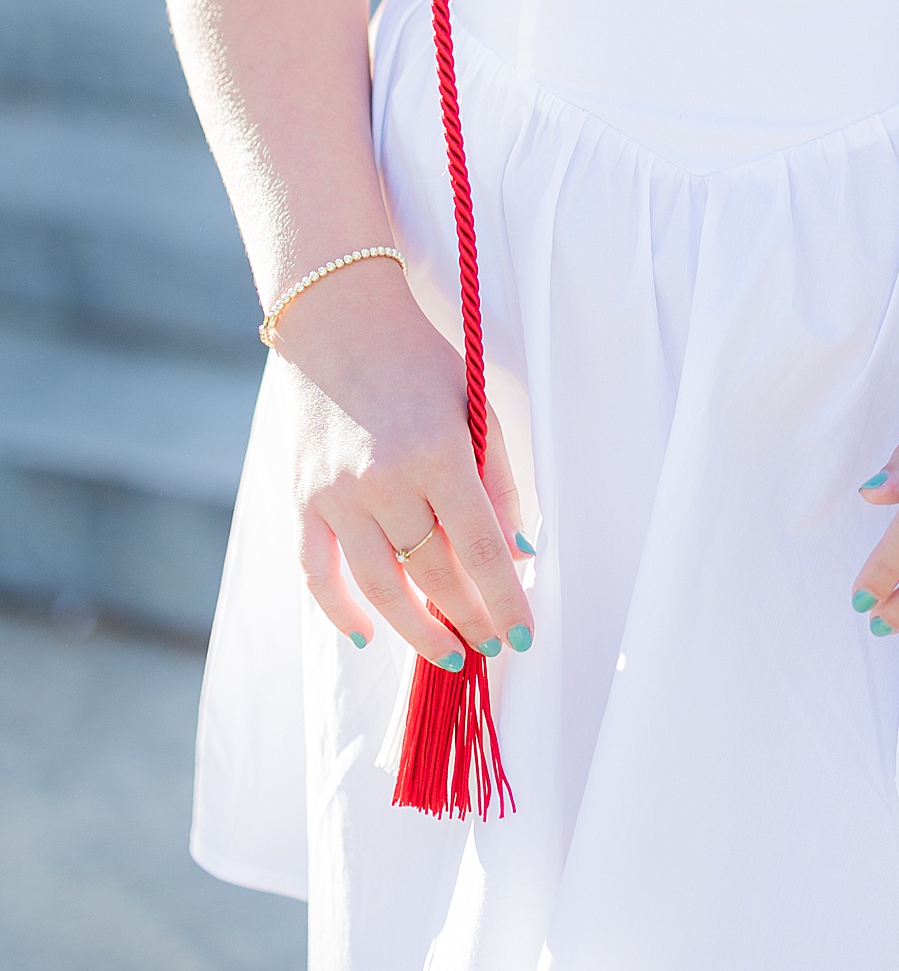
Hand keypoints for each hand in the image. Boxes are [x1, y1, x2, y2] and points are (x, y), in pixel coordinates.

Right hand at [273, 255, 534, 667]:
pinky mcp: (302, 498)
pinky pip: (317, 572)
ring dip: (415, 630)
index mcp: (439, 452)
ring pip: (379, 587)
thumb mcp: (475, 406)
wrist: (337, 319)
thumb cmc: (420, 360)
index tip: (524, 637)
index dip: (506, 600)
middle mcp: (386, 479)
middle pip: (433, 573)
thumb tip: (518, 552)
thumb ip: (498, 480)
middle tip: (490, 644)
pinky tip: (368, 634)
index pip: (482, 548)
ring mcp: (338, 493)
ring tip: (447, 652)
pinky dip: (340, 612)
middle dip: (469, 617)